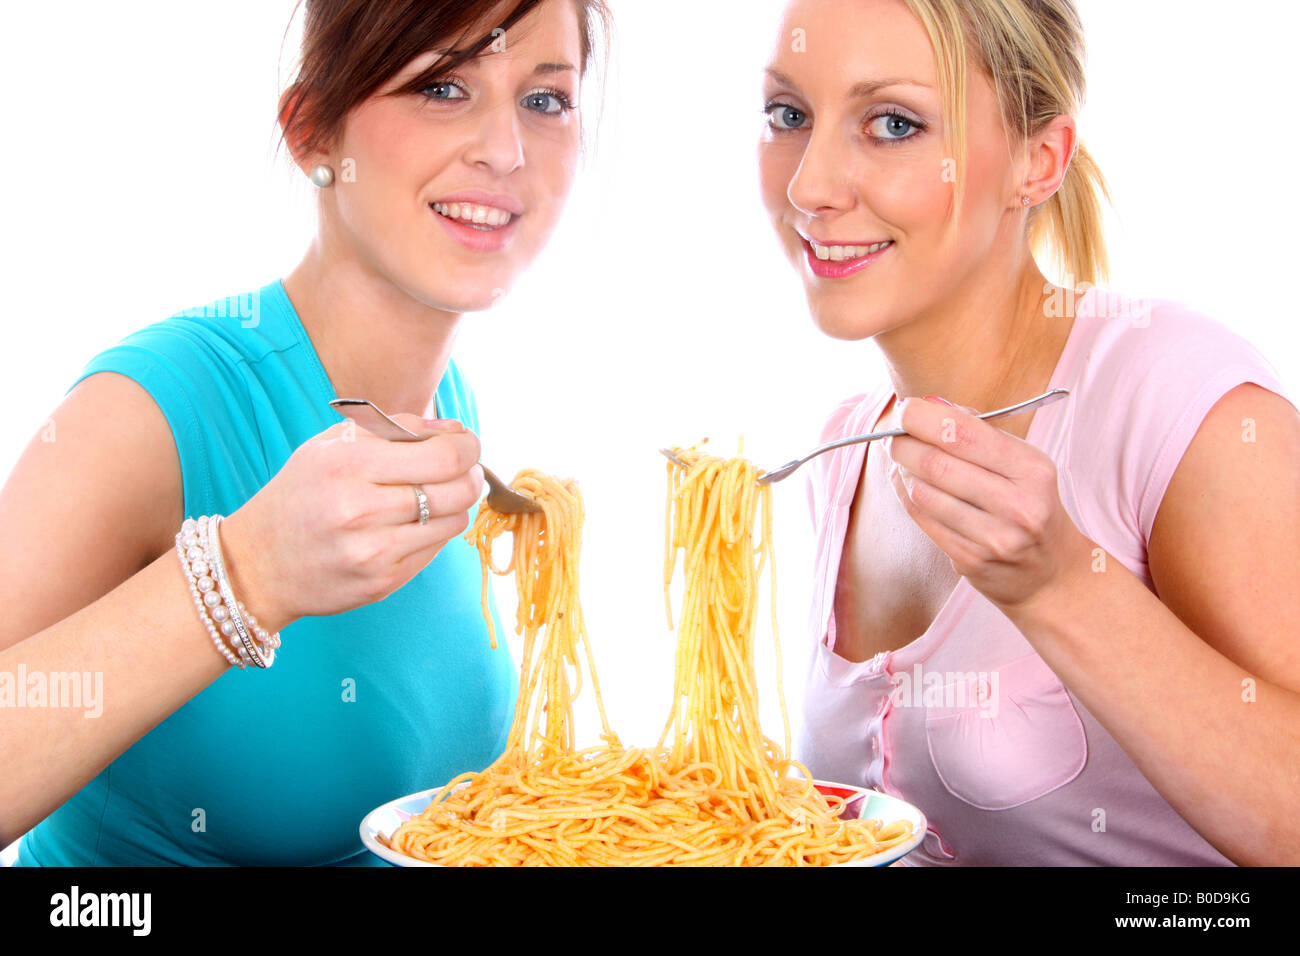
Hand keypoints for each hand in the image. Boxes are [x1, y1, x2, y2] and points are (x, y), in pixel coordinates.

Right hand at [218, 415, 483, 632]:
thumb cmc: (300, 494)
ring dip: (456, 505)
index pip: (443, 455)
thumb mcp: (331, 445)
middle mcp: (361, 511)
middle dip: (470, 474)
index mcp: (348, 465)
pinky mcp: (382, 583)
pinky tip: (411, 524)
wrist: (257, 564)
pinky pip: (434, 550)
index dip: (468, 446)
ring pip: (454, 521)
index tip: (467, 443)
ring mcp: (373, 553)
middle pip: (457, 489)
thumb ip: (393, 427)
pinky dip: (434, 532)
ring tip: (436, 495)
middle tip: (463, 469)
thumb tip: (454, 428)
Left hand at [884, 395, 1090, 611]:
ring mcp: (994, 537)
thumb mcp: (1022, 464)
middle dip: (904, 444)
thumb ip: (979, 433)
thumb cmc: (1029, 506)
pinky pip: (923, 520)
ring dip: (904, 472)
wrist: (1051, 574)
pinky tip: (909, 485)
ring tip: (905, 462)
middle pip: (937, 464)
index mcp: (1032, 470)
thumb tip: (928, 405)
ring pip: (924, 493)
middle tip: (894, 437)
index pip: (965, 434)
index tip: (905, 409)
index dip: (924, 418)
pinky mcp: (971, 561)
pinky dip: (908, 496)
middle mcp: (1017, 504)